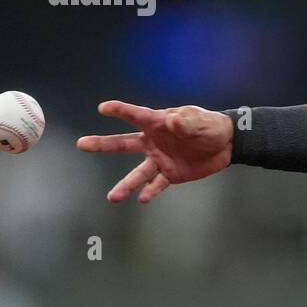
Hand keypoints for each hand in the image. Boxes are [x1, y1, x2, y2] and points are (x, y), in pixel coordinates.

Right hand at [76, 101, 233, 203]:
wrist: (225, 144)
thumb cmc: (210, 126)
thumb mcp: (201, 122)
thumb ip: (186, 122)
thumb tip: (172, 121)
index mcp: (158, 123)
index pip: (136, 115)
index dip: (120, 110)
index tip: (103, 108)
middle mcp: (153, 142)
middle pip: (124, 143)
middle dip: (102, 144)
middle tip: (81, 144)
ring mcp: (160, 159)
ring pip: (138, 173)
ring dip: (126, 185)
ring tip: (112, 198)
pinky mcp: (170, 174)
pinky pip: (157, 184)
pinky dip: (150, 191)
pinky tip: (142, 198)